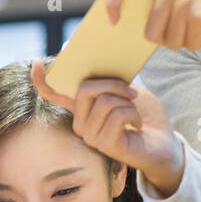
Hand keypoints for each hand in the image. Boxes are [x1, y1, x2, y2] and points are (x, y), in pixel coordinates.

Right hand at [32, 60, 183, 195]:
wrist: (164, 142)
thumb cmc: (145, 114)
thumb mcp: (127, 89)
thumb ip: (110, 78)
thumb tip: (98, 56)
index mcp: (83, 108)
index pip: (54, 95)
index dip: (42, 79)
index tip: (36, 64)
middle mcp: (80, 123)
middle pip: (85, 89)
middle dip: (114, 84)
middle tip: (132, 91)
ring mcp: (90, 136)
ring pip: (105, 101)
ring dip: (128, 102)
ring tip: (135, 112)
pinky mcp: (105, 145)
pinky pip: (117, 114)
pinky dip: (134, 114)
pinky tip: (136, 125)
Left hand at [104, 0, 200, 50]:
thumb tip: (139, 30)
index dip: (111, 3)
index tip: (115, 21)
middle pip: (151, 34)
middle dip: (169, 38)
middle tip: (188, 24)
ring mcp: (184, 0)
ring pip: (172, 43)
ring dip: (188, 38)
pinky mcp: (200, 15)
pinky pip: (192, 44)